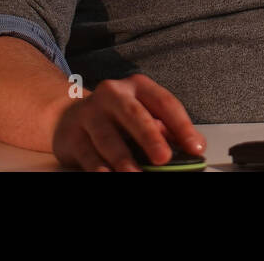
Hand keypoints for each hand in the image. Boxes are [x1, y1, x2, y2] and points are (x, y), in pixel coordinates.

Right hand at [50, 74, 205, 171]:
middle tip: (164, 158)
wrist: (68, 116)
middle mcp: (112, 95)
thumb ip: (168, 130)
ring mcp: (89, 113)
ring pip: (108, 138)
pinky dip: (100, 169)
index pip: (165, 103)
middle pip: (134, 114)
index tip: (196, 147)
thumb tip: (195, 148)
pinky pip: (88, 155)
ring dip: (124, 160)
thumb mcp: (145, 115)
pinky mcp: (71, 135)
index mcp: (138, 87)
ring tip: (135, 174)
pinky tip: (109, 175)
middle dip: (150, 138)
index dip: (182, 126)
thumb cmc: (117, 118)